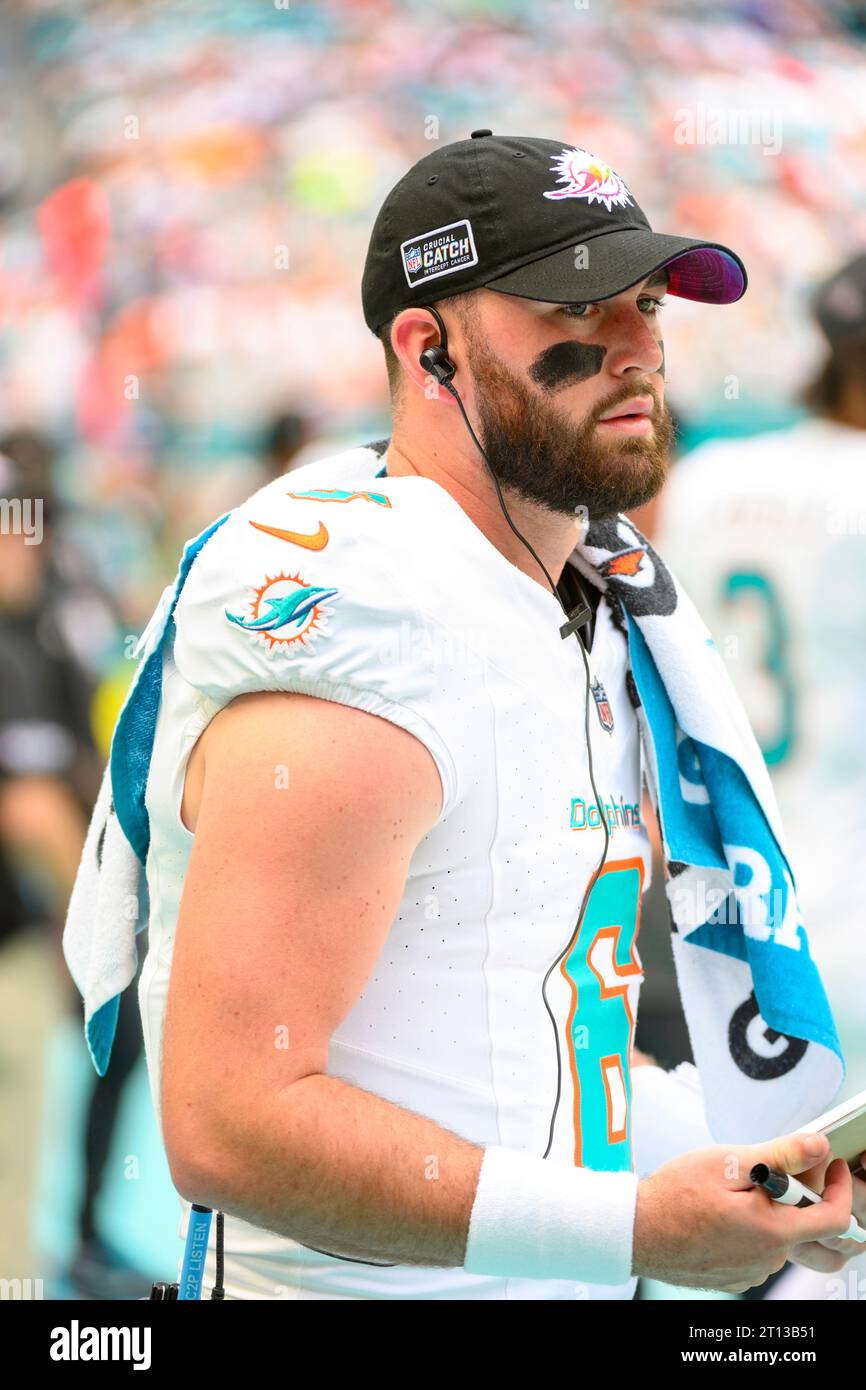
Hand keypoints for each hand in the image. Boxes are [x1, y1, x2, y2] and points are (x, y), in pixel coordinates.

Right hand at [633, 1130, 850, 1292]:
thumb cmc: (675, 1198)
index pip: (834, 1218)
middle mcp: (768, 1258)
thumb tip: (817, 1146)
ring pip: (780, 1234)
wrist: (637, 1232)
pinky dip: (752, 1227)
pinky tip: (724, 1210)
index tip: (830, 1166)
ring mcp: (752, 1270)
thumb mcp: (728, 1162)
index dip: (838, 1187)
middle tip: (767, 1168)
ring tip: (736, 1188)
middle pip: (804, 1223)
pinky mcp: (736, 1275)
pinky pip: (759, 1248)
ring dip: (771, 1210)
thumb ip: (780, 1155)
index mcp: (772, 1231)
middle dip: (796, 1192)